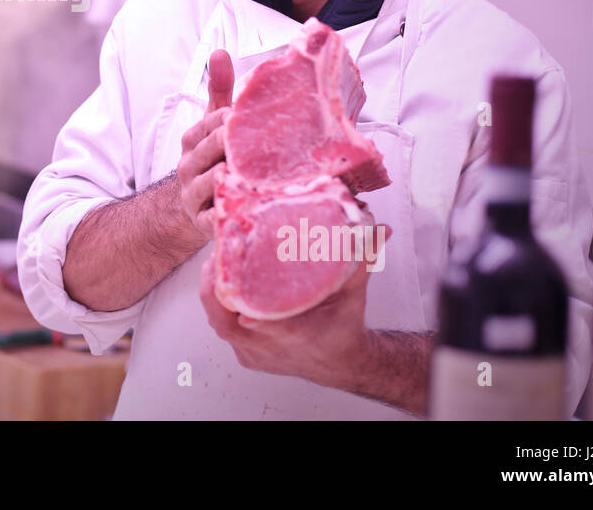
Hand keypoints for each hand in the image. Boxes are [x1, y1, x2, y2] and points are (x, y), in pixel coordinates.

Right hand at [177, 49, 234, 240]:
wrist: (195, 207)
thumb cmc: (212, 158)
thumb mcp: (213, 124)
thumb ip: (219, 91)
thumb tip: (219, 52)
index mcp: (192, 140)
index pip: (207, 124)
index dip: (224, 119)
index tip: (239, 116)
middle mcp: (189, 166)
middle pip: (207, 151)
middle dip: (226, 144)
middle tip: (248, 139)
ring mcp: (194, 195)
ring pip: (209, 183)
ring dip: (225, 177)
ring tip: (242, 172)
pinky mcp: (204, 222)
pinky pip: (214, 218)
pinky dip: (226, 213)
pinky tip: (245, 207)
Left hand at [198, 224, 389, 388]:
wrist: (339, 363)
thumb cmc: (344, 325)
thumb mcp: (354, 293)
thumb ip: (362, 260)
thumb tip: (379, 228)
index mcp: (300, 337)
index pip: (272, 325)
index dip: (250, 306)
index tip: (235, 283)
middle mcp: (272, 349)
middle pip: (229, 325)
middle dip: (217, 290)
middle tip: (216, 256)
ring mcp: (255, 354)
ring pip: (221, 325)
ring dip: (213, 294)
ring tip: (213, 262)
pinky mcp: (245, 356)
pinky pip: (224, 329)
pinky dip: (218, 306)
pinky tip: (217, 282)